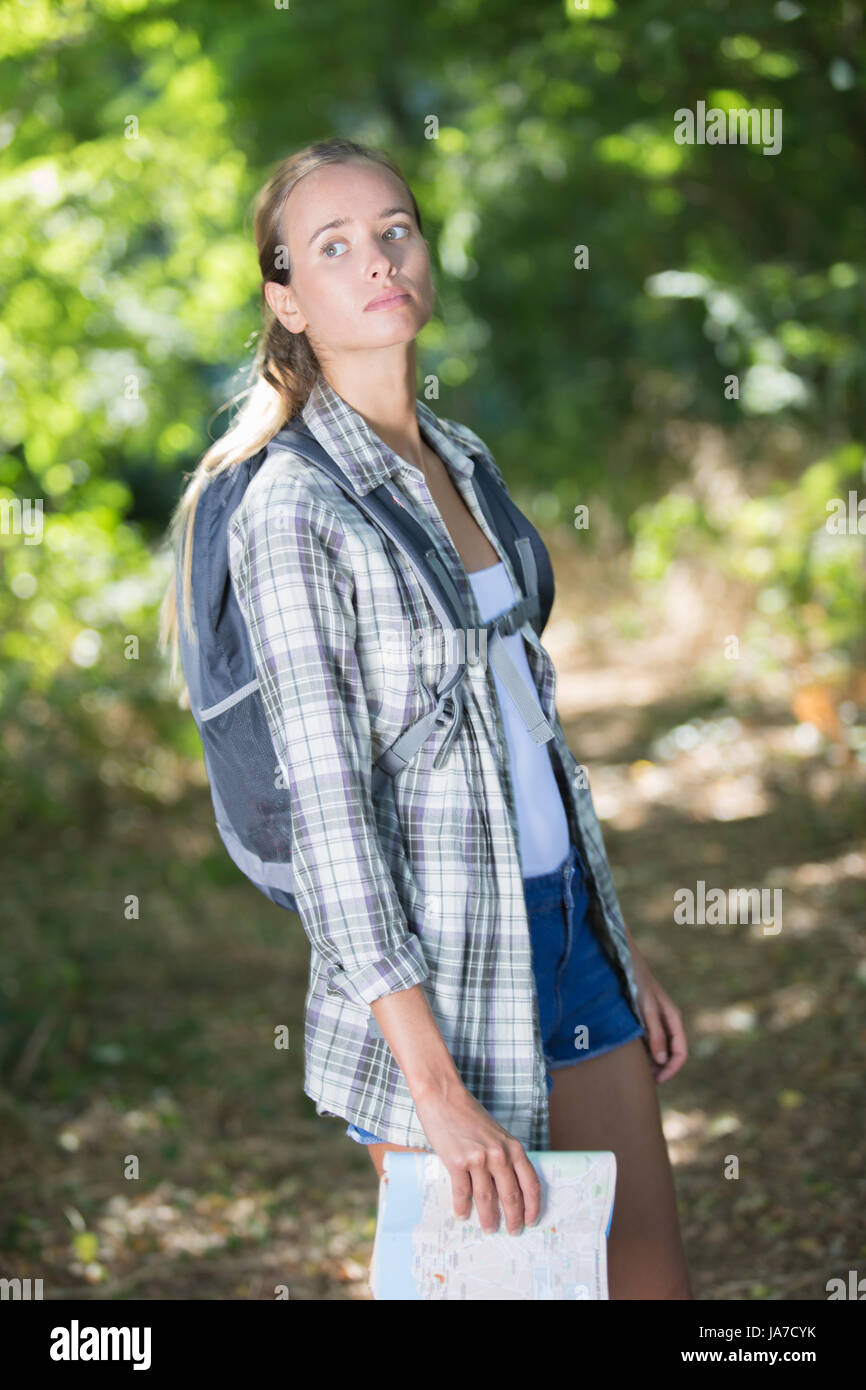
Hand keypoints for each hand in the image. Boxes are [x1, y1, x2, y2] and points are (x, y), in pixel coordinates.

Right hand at [413, 1079, 541, 1234]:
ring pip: (487, 1198)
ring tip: (489, 1229)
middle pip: (511, 1195)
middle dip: (514, 1218)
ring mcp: (478, 1159)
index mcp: (513, 1147)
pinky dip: (462, 1206)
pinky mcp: (457, 1162)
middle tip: (514, 1231)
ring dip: (489, 1218)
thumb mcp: (496, 1133)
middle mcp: (499, 1154)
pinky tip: (462, 1214)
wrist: (444, 1096)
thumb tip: (506, 1185)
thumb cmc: (469, 1113)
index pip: (530, 1183)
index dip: (533, 1205)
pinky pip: (462, 1192)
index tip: (532, 1219)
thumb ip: (504, 1155)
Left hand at [628, 937, 687, 1082]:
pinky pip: (647, 1040)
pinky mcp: (643, 1017)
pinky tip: (630, 1054)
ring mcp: (655, 1020)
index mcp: (674, 1019)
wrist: (623, 960)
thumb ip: (655, 1032)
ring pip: (658, 1048)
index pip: (680, 1052)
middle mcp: (667, 1021)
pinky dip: (642, 1050)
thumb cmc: (636, 981)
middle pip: (670, 1053)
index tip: (657, 1081)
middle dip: (661, 1069)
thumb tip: (661, 1061)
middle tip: (644, 1081)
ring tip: (636, 1070)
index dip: (671, 1069)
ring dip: (651, 1061)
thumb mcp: (646, 1007)